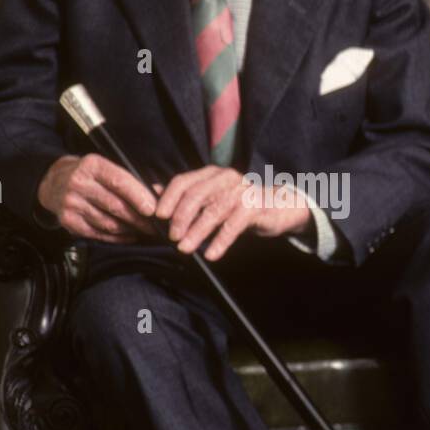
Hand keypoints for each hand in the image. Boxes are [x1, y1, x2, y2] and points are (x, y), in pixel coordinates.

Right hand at [36, 153, 160, 242]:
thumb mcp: (105, 168)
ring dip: (129, 229)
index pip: (118, 181)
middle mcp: (79, 183)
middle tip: (155, 227)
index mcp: (91, 165)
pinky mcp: (67, 220)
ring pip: (108, 222)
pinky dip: (116, 237)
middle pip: (115, 206)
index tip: (153, 209)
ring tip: (143, 231)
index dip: (138, 197)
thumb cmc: (90, 175)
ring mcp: (71, 203)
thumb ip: (131, 180)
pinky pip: (97, 233)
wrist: (53, 182)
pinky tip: (128, 236)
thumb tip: (160, 194)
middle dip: (138, 219)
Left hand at [154, 166, 312, 259]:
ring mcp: (242, 190)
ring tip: (185, 249)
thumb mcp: (210, 198)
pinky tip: (211, 255)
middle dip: (180, 217)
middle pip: (196, 195)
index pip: (183, 181)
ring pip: (214, 210)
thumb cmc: (239, 205)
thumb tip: (152, 192)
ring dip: (197, 232)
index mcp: (210, 174)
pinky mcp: (255, 206)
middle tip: (172, 237)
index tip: (157, 217)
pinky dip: (221, 241)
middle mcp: (225, 177)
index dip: (168, 199)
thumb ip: (184, 196)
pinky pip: (234, 225)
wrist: (277, 207)